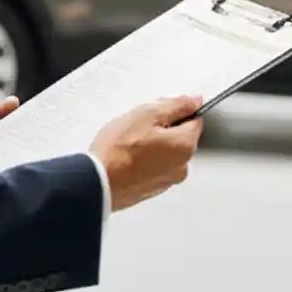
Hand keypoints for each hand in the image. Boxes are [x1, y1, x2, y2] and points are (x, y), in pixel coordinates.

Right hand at [90, 96, 204, 211]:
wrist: (96, 183)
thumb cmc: (118, 151)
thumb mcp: (148, 114)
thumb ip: (176, 105)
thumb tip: (194, 102)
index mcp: (186, 146)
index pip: (194, 120)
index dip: (176, 111)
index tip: (158, 111)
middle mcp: (181, 167)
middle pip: (180, 138)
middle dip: (163, 129)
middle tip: (139, 127)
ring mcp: (166, 181)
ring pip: (166, 154)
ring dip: (153, 146)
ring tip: (129, 144)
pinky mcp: (151, 190)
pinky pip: (153, 168)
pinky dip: (144, 162)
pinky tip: (126, 158)